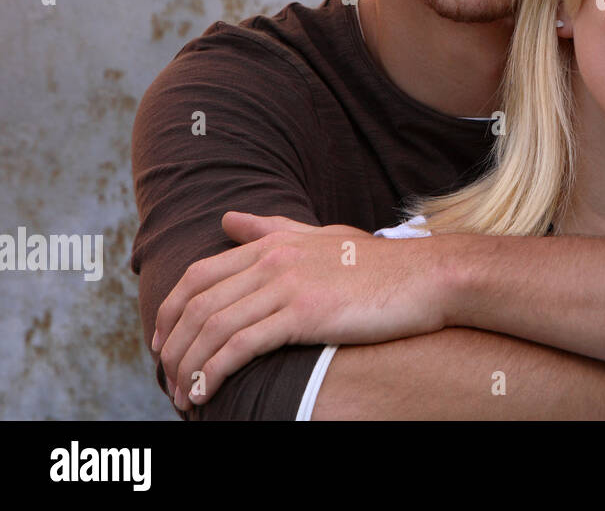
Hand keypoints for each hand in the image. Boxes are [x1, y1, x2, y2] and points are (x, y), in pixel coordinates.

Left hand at [153, 212, 454, 410]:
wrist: (429, 277)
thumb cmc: (381, 265)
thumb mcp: (323, 238)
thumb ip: (272, 228)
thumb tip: (228, 219)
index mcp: (274, 242)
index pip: (199, 275)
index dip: (170, 311)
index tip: (165, 343)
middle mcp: (272, 259)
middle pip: (197, 304)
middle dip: (173, 346)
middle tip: (168, 376)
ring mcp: (287, 284)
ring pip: (213, 327)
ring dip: (189, 367)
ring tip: (184, 395)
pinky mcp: (304, 314)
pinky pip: (240, 346)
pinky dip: (214, 372)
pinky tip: (206, 392)